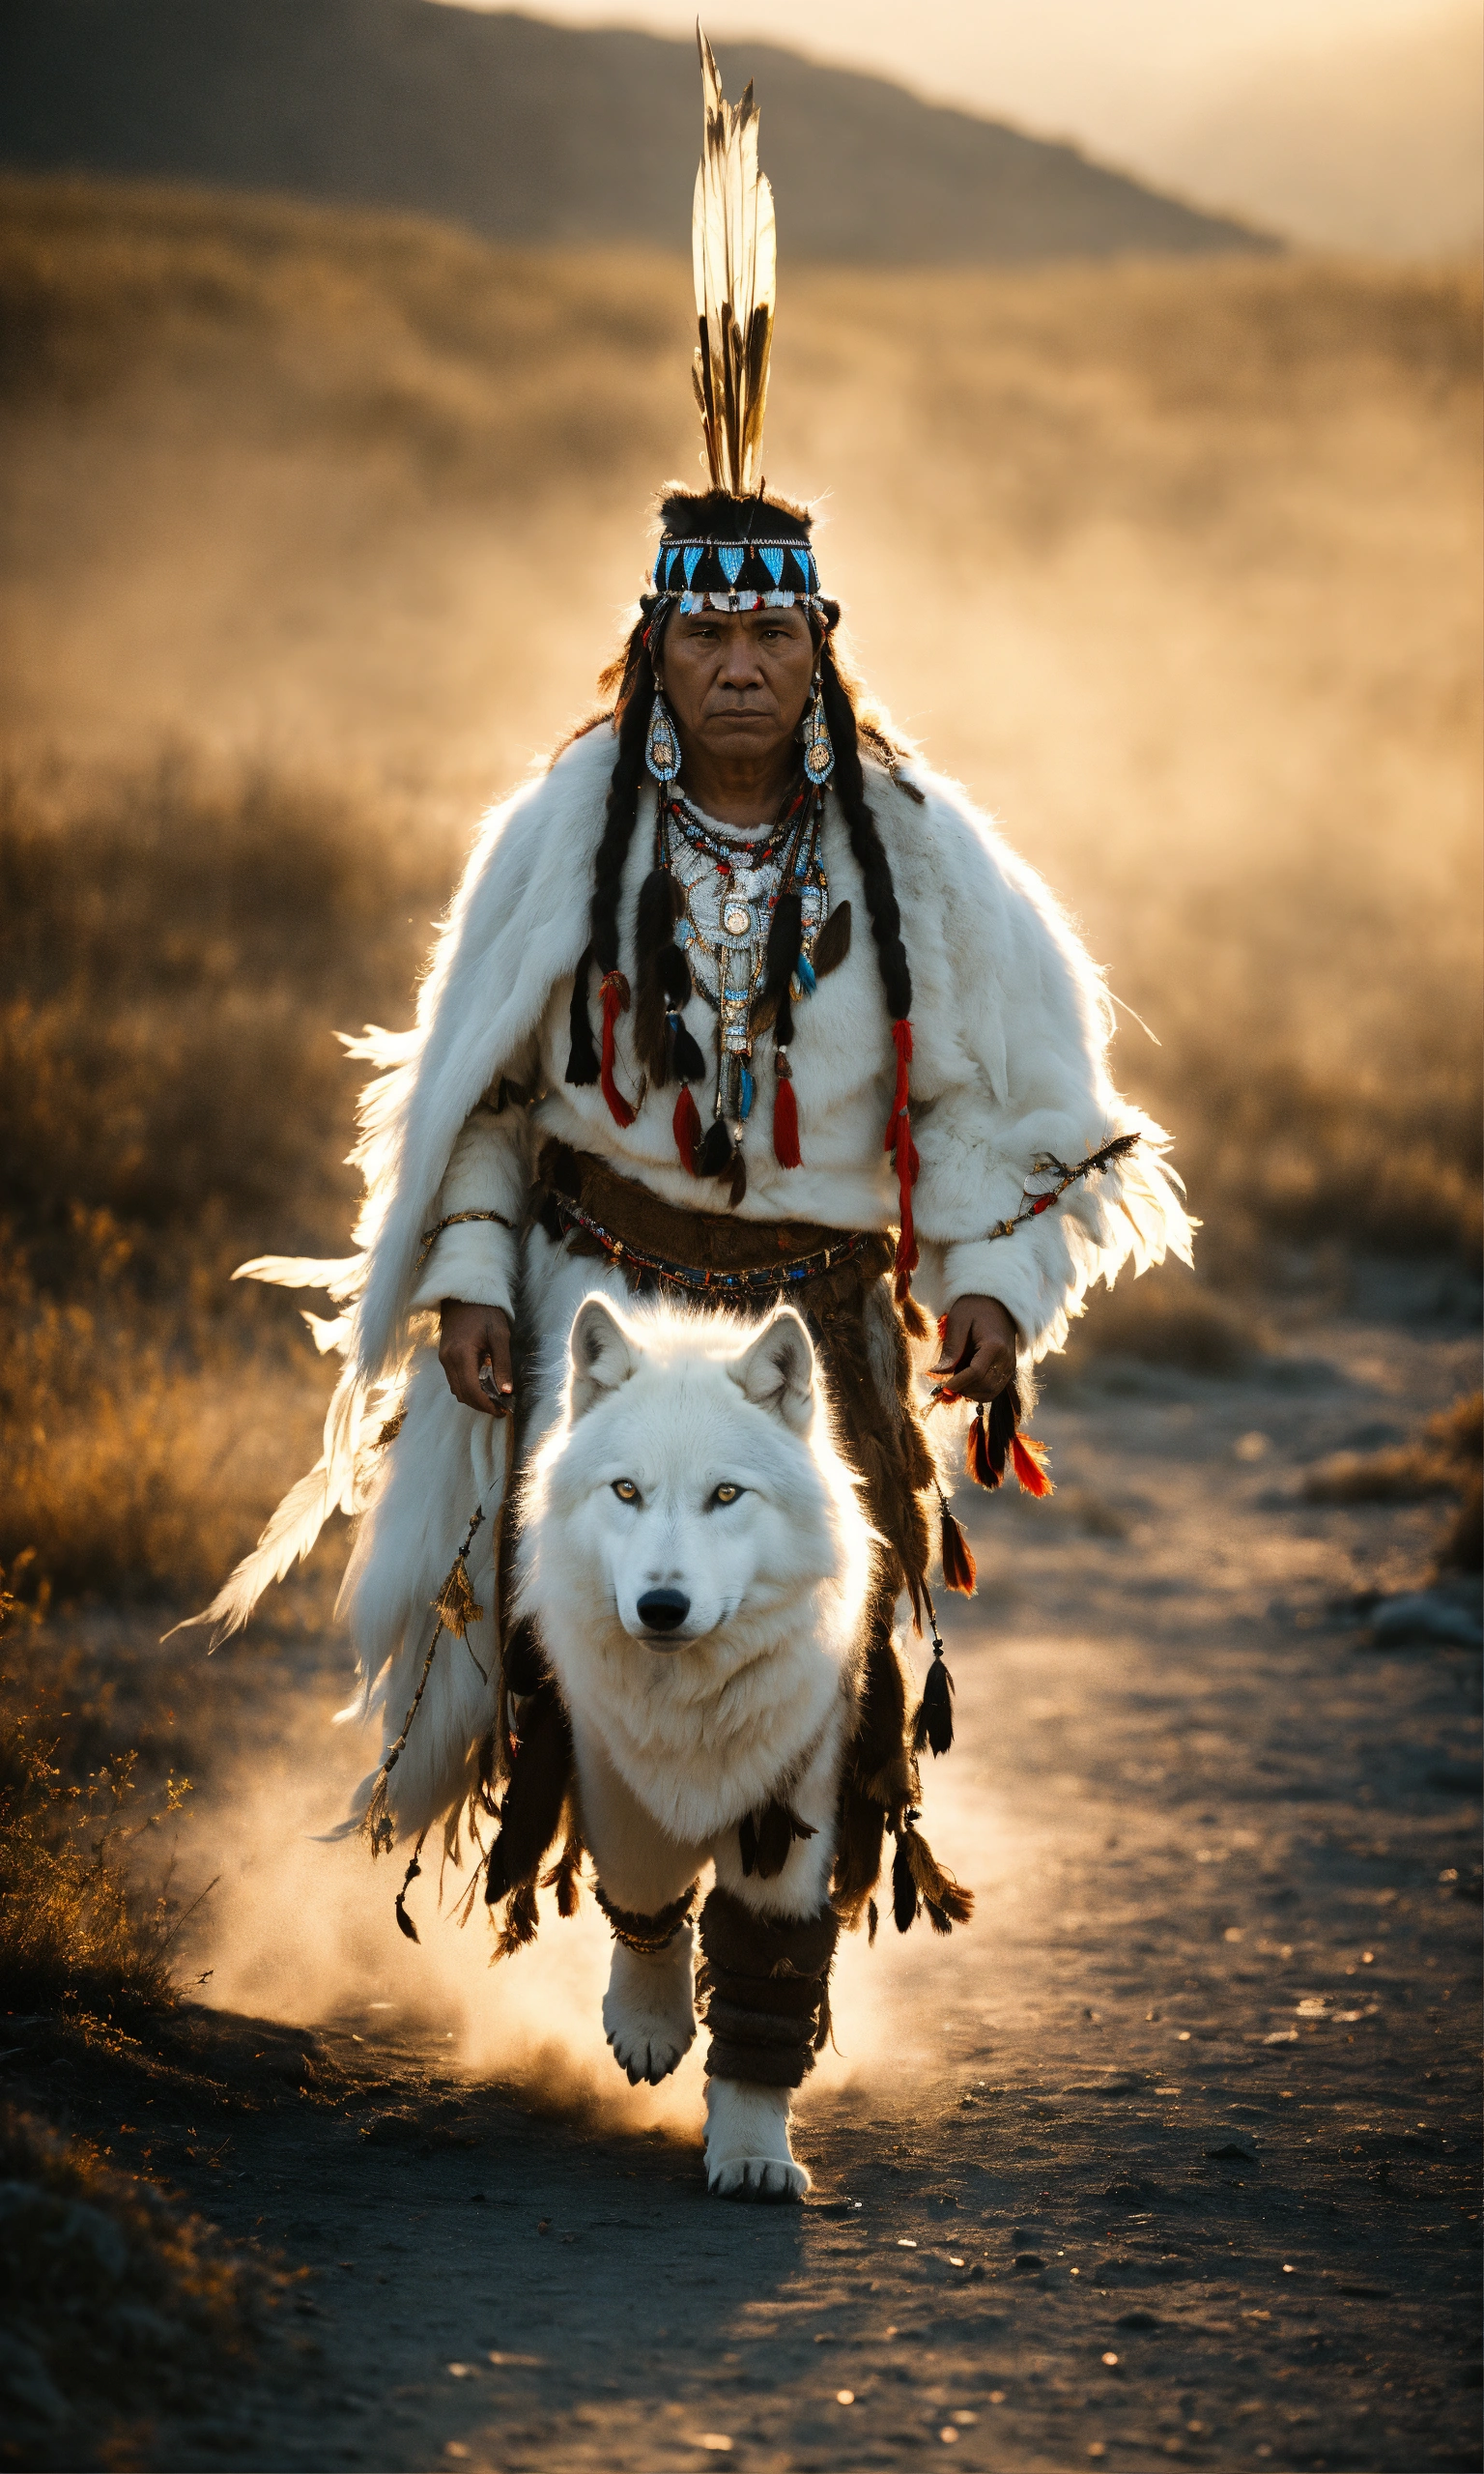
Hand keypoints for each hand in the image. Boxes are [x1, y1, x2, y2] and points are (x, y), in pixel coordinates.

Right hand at [439, 1300, 513, 1416]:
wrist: (464, 1295)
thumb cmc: (485, 1312)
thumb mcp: (499, 1336)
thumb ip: (502, 1364)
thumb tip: (507, 1391)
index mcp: (461, 1354)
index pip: (472, 1391)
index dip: (487, 1405)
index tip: (502, 1411)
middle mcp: (448, 1359)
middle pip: (462, 1395)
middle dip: (481, 1405)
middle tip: (501, 1408)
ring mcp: (444, 1358)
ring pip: (457, 1390)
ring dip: (474, 1398)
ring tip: (495, 1399)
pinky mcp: (445, 1356)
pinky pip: (454, 1380)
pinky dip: (468, 1388)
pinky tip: (484, 1386)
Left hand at [929, 1295, 1018, 1402]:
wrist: (997, 1302)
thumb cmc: (974, 1308)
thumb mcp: (958, 1322)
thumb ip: (951, 1349)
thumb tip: (936, 1374)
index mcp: (995, 1346)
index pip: (976, 1373)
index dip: (957, 1383)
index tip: (943, 1387)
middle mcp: (1006, 1359)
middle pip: (984, 1386)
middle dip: (964, 1388)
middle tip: (949, 1379)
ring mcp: (1009, 1366)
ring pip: (990, 1393)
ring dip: (971, 1391)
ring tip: (959, 1376)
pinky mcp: (1008, 1370)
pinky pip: (994, 1389)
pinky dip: (979, 1390)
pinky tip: (968, 1378)